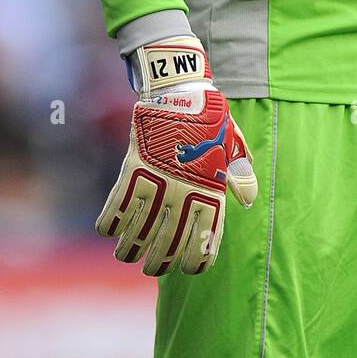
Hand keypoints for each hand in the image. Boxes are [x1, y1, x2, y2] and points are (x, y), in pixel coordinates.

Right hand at [96, 36, 256, 275]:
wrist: (182, 89)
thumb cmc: (209, 120)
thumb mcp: (231, 146)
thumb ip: (239, 176)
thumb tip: (248, 200)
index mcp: (210, 191)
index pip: (206, 240)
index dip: (196, 261)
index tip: (188, 268)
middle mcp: (184, 192)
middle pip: (168, 244)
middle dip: (158, 264)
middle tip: (151, 268)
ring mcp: (158, 182)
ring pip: (138, 232)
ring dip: (130, 249)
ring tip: (127, 255)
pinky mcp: (134, 168)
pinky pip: (116, 205)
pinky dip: (109, 221)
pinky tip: (108, 229)